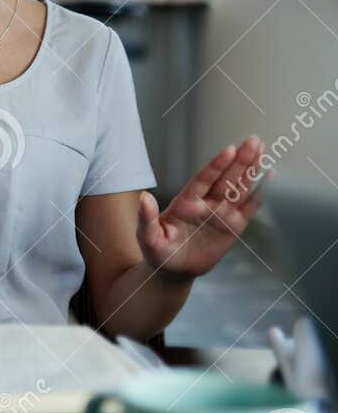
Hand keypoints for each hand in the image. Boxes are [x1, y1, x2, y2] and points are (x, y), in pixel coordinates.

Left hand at [137, 136, 265, 278]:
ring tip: (263, 151)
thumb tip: (143, 197)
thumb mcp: (148, 237)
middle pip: (225, 178)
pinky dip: (260, 193)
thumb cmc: (158, 251)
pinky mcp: (234, 225)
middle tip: (254, 141)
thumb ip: (146, 217)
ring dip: (251, 170)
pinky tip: (269, 177)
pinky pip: (249, 207)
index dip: (217, 165)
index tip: (229, 149)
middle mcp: (206, 203)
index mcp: (186, 201)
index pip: (204, 179)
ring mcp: (221, 213)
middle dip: (240, 160)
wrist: (174, 270)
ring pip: (239, 187)